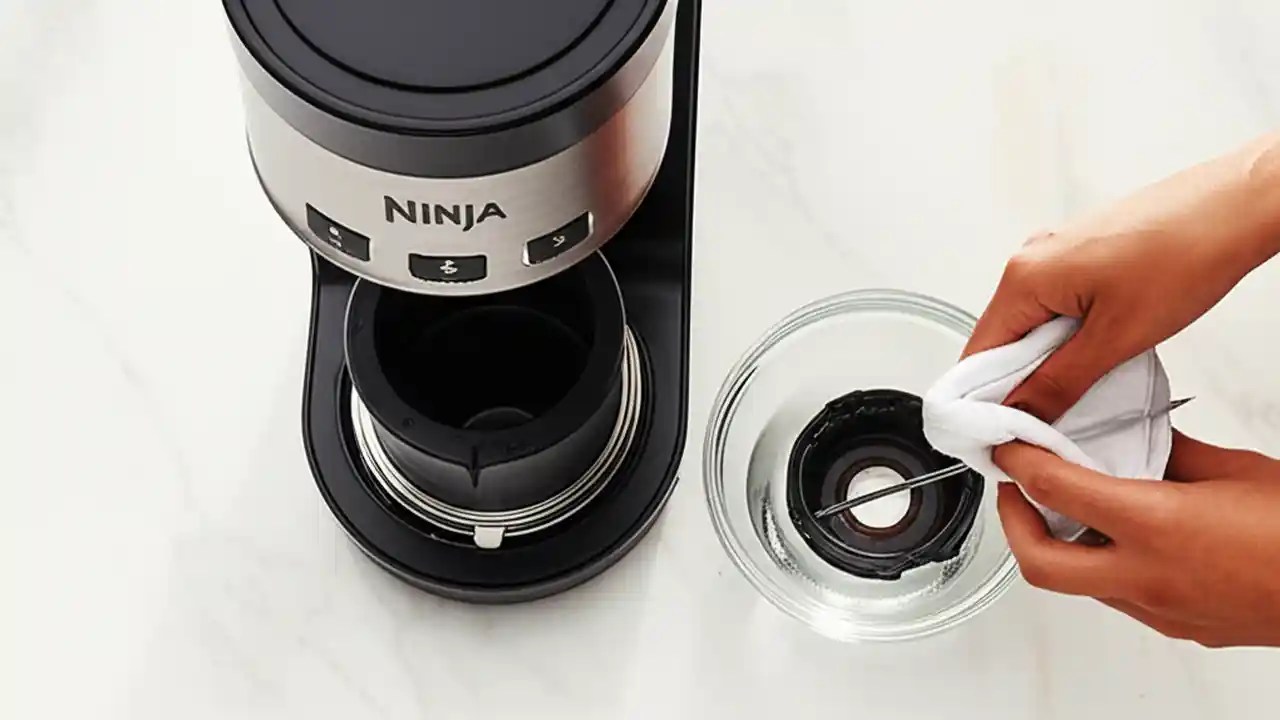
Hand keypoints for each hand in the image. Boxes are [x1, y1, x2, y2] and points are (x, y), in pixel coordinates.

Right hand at [964, 133, 1279, 420]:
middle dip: (1022, 380)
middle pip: (1003, 338)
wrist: (1235, 206)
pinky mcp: (1083, 252)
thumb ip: (1059, 382)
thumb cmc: (1185, 253)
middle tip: (1050, 416)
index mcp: (1025, 276)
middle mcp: (1032, 257)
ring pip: (1033, 322)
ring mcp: (1057, 251)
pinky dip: (1070, 333)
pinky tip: (1102, 346)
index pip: (979, 354)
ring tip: (1086, 378)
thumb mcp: (1117, 338)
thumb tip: (1021, 414)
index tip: (1003, 433)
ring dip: (1050, 357)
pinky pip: (1057, 304)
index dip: (986, 400)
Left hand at [994, 434, 1279, 647]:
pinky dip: (1103, 566)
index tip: (1007, 446)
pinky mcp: (1179, 627)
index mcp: (1156, 527)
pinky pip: (1119, 598)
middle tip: (1014, 488)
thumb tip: (1140, 437)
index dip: (1019, 462)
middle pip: (1039, 563)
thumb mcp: (1236, 469)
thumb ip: (1174, 452)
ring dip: (1060, 546)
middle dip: (1011, 523)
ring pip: (1078, 585)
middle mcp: (1148, 576)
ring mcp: (1161, 610)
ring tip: (1067, 509)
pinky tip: (1121, 540)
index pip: (1055, 491)